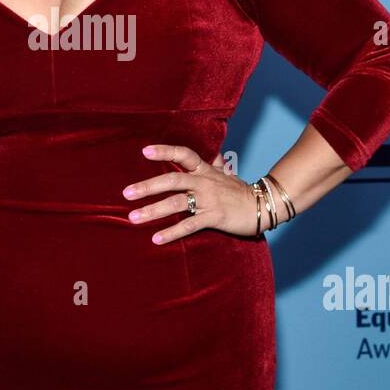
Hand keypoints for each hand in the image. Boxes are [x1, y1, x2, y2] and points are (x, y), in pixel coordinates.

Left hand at [122, 143, 265, 242]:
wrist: (263, 205)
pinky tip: (156, 238)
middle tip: (126, 193)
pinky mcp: (214, 217)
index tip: (144, 151)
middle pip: (172, 179)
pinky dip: (172, 232)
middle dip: (148, 186)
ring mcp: (209, 200)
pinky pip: (189, 225)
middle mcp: (204, 182)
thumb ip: (216, 164)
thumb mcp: (227, 174)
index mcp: (206, 170)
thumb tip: (215, 154)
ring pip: (176, 203)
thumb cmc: (241, 191)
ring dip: (153, 211)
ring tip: (133, 218)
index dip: (165, 151)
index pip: (184, 154)